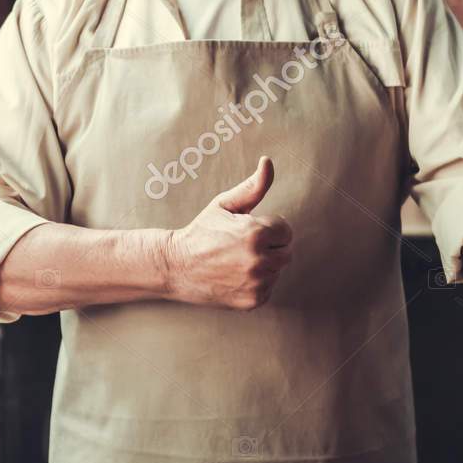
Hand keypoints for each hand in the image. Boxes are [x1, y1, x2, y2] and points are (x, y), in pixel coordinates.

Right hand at [163, 156, 292, 309]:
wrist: (176, 266)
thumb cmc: (201, 232)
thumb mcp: (225, 204)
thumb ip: (253, 186)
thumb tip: (269, 162)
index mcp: (256, 234)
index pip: (285, 230)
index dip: (267, 227)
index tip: (246, 230)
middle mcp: (259, 261)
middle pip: (286, 252)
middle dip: (270, 246)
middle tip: (243, 246)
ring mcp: (257, 283)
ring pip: (278, 271)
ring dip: (265, 265)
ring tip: (238, 261)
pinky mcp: (253, 300)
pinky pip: (269, 288)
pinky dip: (257, 283)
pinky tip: (236, 276)